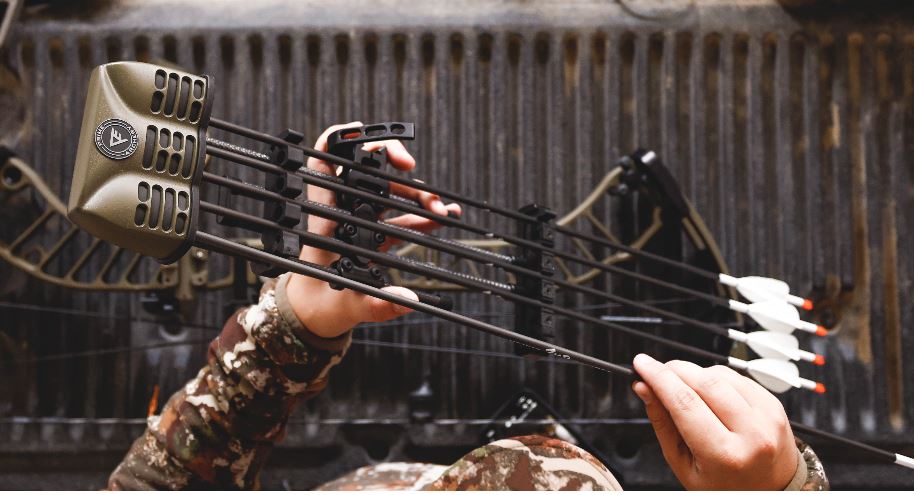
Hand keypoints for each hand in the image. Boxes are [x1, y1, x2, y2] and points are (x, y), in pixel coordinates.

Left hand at [285, 122, 460, 337]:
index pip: (326, 160)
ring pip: (391, 194)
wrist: (313, 318)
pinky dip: (422, 217)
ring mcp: (360, 222)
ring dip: (420, 198)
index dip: (345, 138)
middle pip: (371, 173)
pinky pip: (400, 218)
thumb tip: (409, 300)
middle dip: (401, 172)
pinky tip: (443, 217)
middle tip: (421, 181)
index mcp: (326, 216)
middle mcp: (343, 212)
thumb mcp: (348, 307)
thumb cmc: (317, 306)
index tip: (369, 134)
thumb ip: (379, 305)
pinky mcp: (373, 237)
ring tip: (442, 209)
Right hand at [632, 354, 798, 489]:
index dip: (658, 378)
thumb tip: (645, 388)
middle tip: (656, 371)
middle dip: (674, 370)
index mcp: (725, 455)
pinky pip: (738, 376)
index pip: (684, 402)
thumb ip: (662, 424)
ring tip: (685, 389)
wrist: (769, 491)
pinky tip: (709, 392)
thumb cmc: (724, 483)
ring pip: (720, 374)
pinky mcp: (774, 404)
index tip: (642, 364)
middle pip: (703, 382)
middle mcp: (752, 433)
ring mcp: (767, 417)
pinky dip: (716, 377)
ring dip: (694, 373)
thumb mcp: (684, 464)